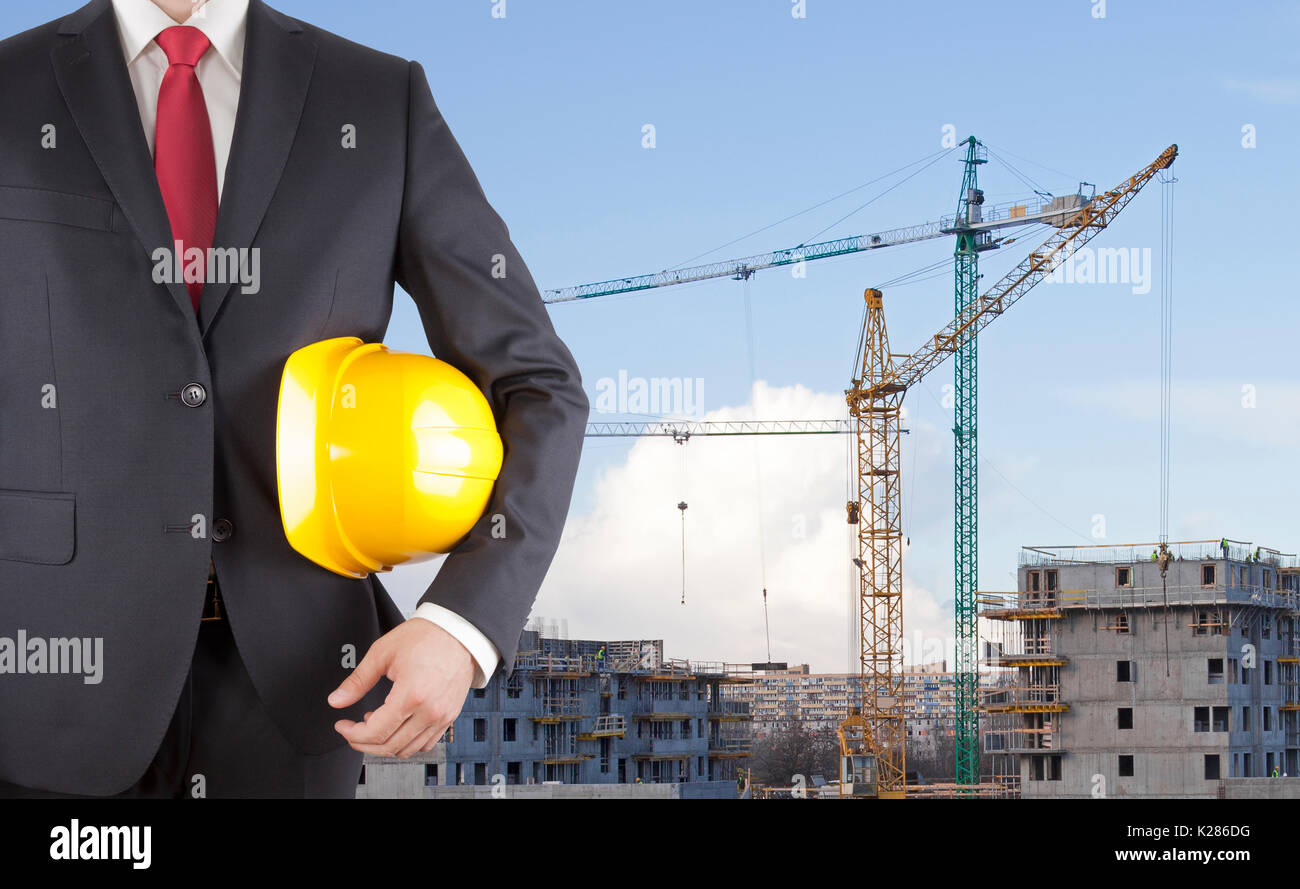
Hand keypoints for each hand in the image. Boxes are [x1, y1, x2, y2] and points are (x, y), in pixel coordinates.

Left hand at [328, 618, 474, 757]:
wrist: (457, 632)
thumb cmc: (425, 637)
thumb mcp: (383, 653)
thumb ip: (358, 681)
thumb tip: (337, 700)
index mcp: (412, 695)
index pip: (376, 732)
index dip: (352, 733)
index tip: (343, 726)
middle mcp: (429, 711)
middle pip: (389, 746)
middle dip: (363, 743)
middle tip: (352, 731)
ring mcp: (442, 716)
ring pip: (407, 749)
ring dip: (385, 744)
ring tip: (375, 724)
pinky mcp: (449, 716)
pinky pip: (426, 744)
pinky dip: (407, 743)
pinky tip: (397, 727)